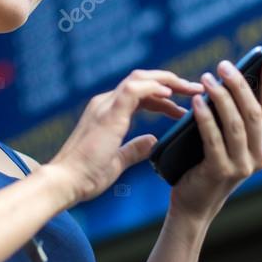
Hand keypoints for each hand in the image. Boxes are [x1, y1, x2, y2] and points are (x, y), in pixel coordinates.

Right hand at [47, 69, 204, 203]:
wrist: (65, 183)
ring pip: (140, 78)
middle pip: (143, 80)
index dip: (164, 99)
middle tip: (196, 89)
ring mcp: (105, 106)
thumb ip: (134, 148)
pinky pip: (133, 90)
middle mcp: (105, 103)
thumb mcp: (116, 161)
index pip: (141, 95)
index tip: (184, 107)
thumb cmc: (86, 177)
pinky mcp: (107, 114)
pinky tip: (171, 94)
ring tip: (191, 88)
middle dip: (171, 83)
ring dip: (168, 81)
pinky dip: (154, 88)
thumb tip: (152, 140)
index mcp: (107, 113)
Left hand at [168, 56, 261, 224]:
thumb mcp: (226, 140)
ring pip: (235, 124)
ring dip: (221, 97)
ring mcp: (242, 166)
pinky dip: (205, 118)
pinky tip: (196, 102)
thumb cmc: (206, 164)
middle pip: (252, 112)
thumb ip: (234, 118)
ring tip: (207, 78)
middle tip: (223, 65)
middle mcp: (259, 156)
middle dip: (239, 85)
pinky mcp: (221, 171)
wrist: (194, 203)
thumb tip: (230, 80)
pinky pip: (213, 138)